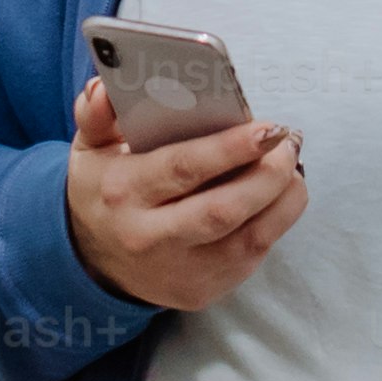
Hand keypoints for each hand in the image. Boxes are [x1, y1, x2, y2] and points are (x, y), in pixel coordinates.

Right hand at [65, 79, 307, 311]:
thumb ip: (97, 112)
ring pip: (248, 238)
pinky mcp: (202, 291)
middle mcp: (149, 237)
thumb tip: (106, 89)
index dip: (231, 148)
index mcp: (122, 191)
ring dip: (283, 197)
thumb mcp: (90, 147)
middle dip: (268, 174)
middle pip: (222, 209)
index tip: (267, 127)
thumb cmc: (103, 190)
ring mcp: (178, 270)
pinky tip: (281, 193)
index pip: (183, 168)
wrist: (95, 261)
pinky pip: (253, 256)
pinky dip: (277, 220)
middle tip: (288, 141)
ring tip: (290, 162)